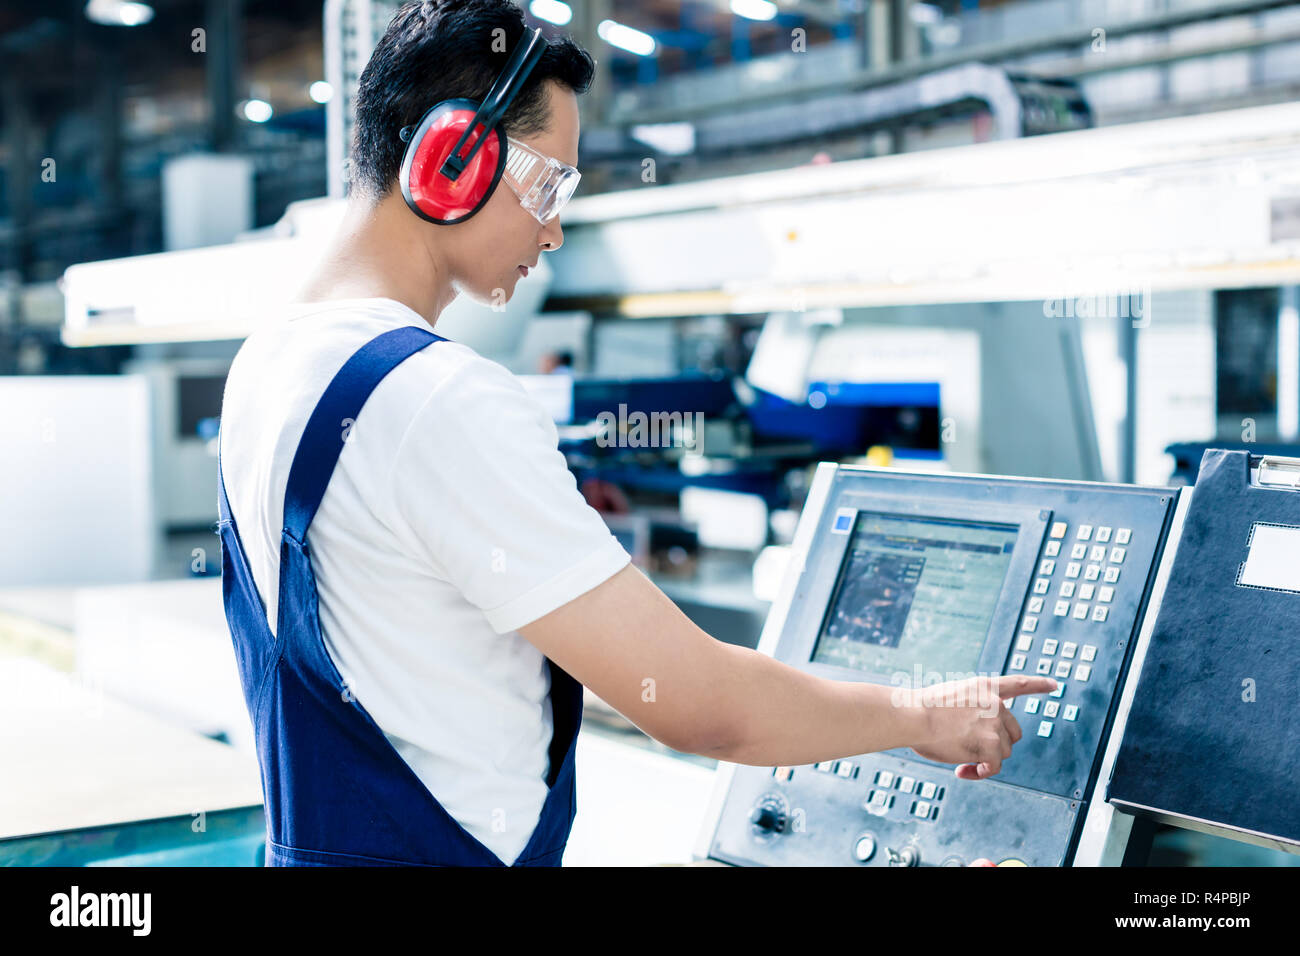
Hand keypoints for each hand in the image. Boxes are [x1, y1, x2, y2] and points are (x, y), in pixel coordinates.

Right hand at [902, 674, 1057, 779]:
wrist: (912, 715)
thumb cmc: (919, 711)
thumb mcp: (949, 698)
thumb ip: (970, 711)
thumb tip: (978, 741)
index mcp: (982, 687)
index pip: (1017, 684)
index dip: (1038, 684)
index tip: (1055, 685)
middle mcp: (994, 703)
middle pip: (1012, 732)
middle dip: (996, 745)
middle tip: (971, 752)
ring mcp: (994, 723)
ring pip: (1003, 751)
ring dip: (985, 760)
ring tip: (960, 760)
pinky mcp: (991, 743)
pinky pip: (994, 766)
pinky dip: (981, 772)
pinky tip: (962, 771)